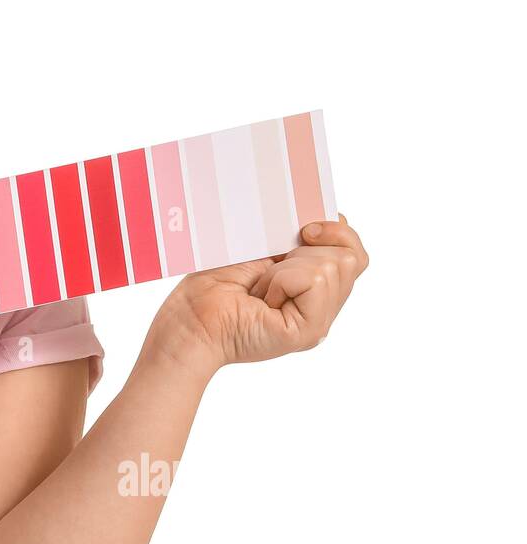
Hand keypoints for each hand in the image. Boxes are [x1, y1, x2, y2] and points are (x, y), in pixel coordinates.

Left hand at [148, 214, 369, 374]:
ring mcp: (319, 322)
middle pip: (352, 255)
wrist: (190, 318)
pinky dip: (282, 279)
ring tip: (259, 289)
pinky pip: (316, 280)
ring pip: (335, 265)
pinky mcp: (310, 331)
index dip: (337, 231)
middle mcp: (322, 307)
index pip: (354, 251)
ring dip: (286, 268)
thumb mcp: (263, 249)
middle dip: (305, 250)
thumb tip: (328, 212)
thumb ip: (299, 237)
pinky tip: (261, 298)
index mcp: (314, 287)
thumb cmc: (214, 285)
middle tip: (266, 271)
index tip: (304, 228)